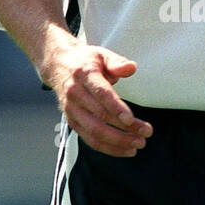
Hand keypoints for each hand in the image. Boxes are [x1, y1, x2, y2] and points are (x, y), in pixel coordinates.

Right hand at [41, 41, 151, 157]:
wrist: (58, 66)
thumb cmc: (86, 61)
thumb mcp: (102, 55)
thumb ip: (117, 62)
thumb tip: (132, 68)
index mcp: (84, 75)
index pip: (101, 93)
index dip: (116, 108)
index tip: (131, 119)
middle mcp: (75, 94)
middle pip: (100, 116)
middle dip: (124, 128)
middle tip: (146, 133)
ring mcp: (72, 110)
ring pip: (94, 132)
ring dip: (117, 142)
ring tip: (138, 144)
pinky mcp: (72, 121)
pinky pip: (89, 139)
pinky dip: (108, 148)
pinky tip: (125, 150)